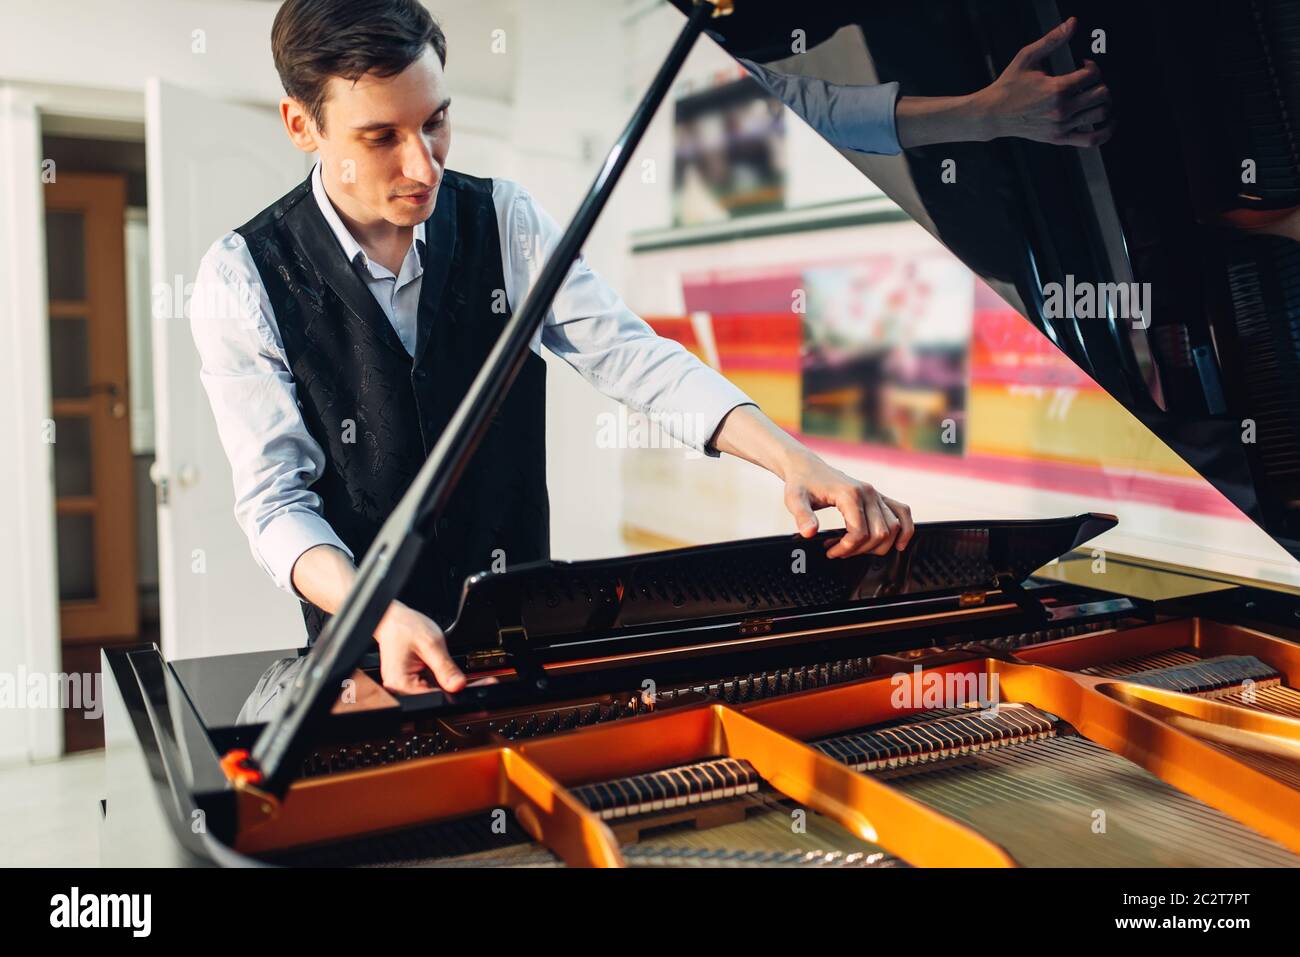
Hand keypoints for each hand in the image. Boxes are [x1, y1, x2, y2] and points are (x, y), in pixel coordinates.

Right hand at [373, 600, 466, 694]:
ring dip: (436, 677)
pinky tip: (426, 662)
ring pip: (430, 689)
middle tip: (437, 660)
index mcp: (401, 683)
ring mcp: (400, 685)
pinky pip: (424, 683)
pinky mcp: (404, 681)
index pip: (433, 697)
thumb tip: (459, 685)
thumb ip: (446, 667)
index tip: (455, 677)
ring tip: (429, 659)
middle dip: (442, 681)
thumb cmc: (405, 627)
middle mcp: (397, 688)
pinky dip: (431, 673)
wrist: (392, 619)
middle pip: (431, 694)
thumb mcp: (432, 644)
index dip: (449, 690)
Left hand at [781, 451, 913, 557]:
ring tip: (854, 547)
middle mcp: (868, 493)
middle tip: (839, 551)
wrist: (807, 468)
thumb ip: (802, 516)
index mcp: (850, 494)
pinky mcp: (878, 497)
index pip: (860, 532)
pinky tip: (898, 544)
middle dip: (860, 550)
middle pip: (879, 533)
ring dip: (877, 545)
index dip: (847, 549)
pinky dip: (905, 530)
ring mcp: (876, 494)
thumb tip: (809, 533)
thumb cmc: (802, 483)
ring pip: (893, 528)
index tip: (831, 552)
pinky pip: (902, 512)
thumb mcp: (795, 499)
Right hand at [974, 17, 1112, 147]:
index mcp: (1056, 89)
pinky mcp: (1058, 138)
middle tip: (1091, 82)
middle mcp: (1061, 109)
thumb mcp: (1028, 57)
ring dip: (1105, 103)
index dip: (1093, 66)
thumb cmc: (1008, 86)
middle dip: (1100, 83)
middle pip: (1102, 94)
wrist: (993, 114)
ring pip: (1100, 114)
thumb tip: (1072, 24)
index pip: (1093, 75)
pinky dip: (1105, 132)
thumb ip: (1052, 40)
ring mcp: (1061, 126)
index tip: (1085, 66)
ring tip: (1097, 98)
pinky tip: (1108, 122)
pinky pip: (1091, 140)